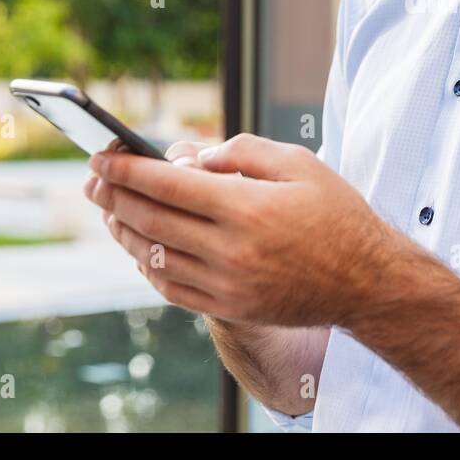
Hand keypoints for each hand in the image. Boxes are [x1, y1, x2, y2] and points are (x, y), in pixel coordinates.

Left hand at [83, 134, 403, 327]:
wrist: (367, 281)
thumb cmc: (337, 214)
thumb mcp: (299, 163)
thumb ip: (242, 151)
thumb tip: (190, 157)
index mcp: (248, 207)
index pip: (167, 185)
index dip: (127, 169)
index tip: (102, 156)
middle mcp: (231, 249)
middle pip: (152, 219)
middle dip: (114, 195)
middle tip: (93, 178)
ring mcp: (228, 284)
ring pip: (155, 255)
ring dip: (124, 230)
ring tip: (110, 210)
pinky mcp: (230, 308)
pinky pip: (172, 287)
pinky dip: (149, 264)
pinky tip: (142, 247)